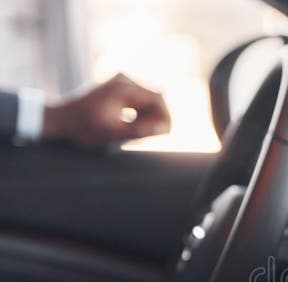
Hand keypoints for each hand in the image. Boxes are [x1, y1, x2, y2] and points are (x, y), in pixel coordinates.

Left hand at [43, 73, 170, 146]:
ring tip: (141, 132)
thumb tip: (164, 129)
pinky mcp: (118, 87)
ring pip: (149, 98)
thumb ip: (140, 131)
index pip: (158, 98)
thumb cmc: (83, 127)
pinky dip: (142, 112)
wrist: (60, 118)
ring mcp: (121, 81)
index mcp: (124, 88)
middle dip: (158, 117)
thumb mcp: (113, 133)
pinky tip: (134, 125)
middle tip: (153, 136)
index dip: (166, 116)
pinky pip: (139, 98)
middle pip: (155, 97)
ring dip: (150, 115)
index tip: (165, 133)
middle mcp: (124, 80)